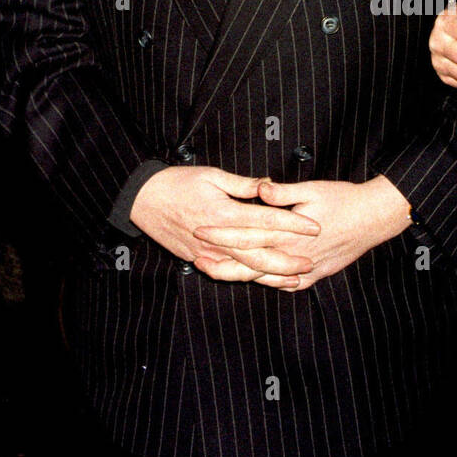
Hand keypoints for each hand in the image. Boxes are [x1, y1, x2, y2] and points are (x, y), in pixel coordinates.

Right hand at [130, 165, 319, 286]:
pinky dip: (247, 279)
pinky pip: (227, 273)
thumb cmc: (177, 183)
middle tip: (310, 261)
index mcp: (224, 213)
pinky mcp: (199, 259)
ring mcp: (208, 252)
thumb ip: (242, 184)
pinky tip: (262, 281)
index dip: (292, 224)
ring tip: (294, 279)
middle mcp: (218, 237)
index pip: (266, 220)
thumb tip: (269, 185)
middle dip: (288, 260)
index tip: (313, 226)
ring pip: (245, 269)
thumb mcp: (211, 175)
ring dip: (271, 275)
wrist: (142, 200)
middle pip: (260, 253)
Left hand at [194, 174, 410, 291]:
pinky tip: (256, 281)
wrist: (375, 218)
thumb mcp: (313, 189)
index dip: (221, 233)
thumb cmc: (345, 199)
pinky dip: (269, 284)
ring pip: (265, 278)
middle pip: (250, 264)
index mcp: (289, 233)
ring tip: (216, 272)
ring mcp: (306, 269)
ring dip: (239, 276)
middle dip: (221, 261)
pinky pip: (287, 285)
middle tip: (197, 258)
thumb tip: (259, 189)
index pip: (247, 235)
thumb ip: (283, 193)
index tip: (200, 230)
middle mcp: (295, 255)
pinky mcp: (317, 274)